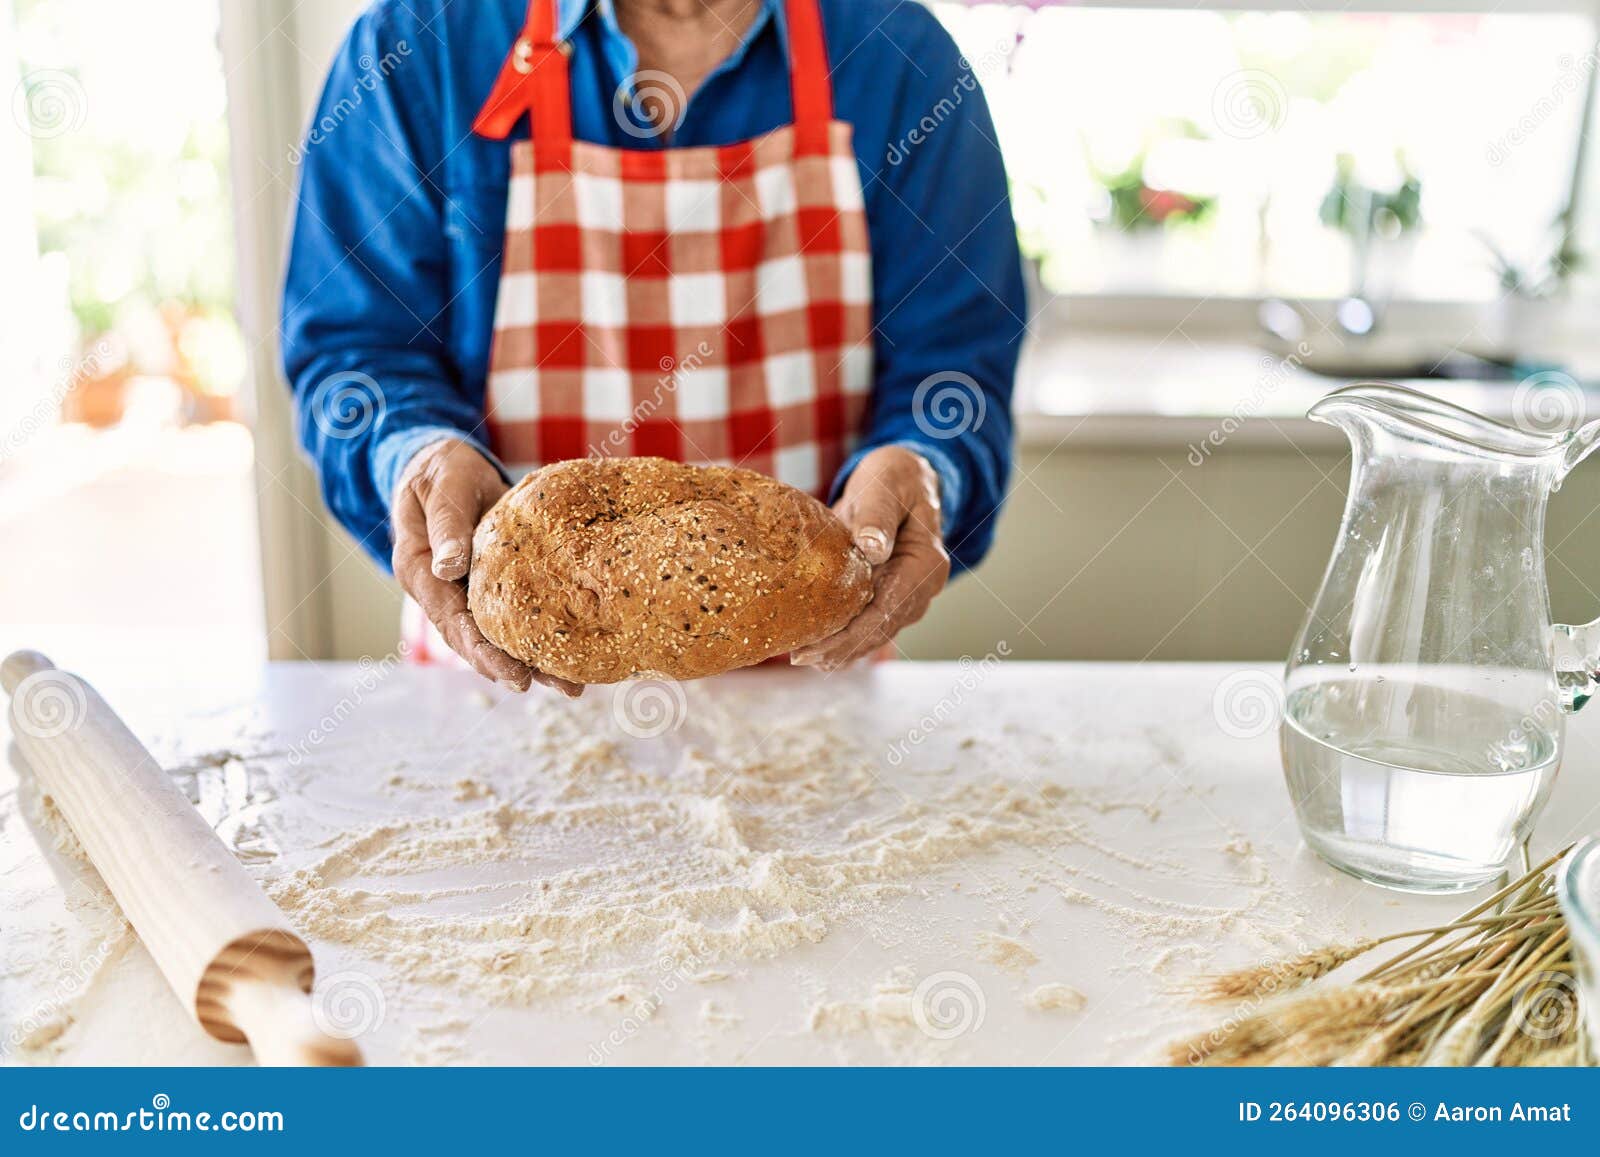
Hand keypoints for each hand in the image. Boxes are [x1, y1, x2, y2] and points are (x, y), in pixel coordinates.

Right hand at [391, 439, 582, 696]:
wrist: (444, 463)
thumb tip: (449, 567)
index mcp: (418, 570)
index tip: (515, 674)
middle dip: (516, 668)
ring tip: (575, 685)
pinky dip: (538, 633)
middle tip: (563, 688)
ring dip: (533, 661)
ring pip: (496, 635)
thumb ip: (446, 524)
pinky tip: (571, 650)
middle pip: (476, 641)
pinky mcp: (491, 585)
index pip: (451, 621)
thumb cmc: (441, 469)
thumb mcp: (442, 485)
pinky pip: (512, 615)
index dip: (483, 651)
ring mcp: (466, 592)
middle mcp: (441, 591)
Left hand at [791, 446, 950, 670]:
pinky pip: (872, 622)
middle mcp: (923, 586)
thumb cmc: (893, 477)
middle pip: (881, 628)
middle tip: (800, 658)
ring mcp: (910, 593)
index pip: (886, 610)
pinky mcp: (894, 593)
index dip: (851, 633)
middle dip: (841, 648)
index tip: (816, 646)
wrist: (904, 477)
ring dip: (843, 648)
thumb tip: (872, 549)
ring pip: (877, 631)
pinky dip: (848, 636)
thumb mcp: (884, 488)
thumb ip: (877, 518)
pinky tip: (822, 650)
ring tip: (805, 659)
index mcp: (926, 564)